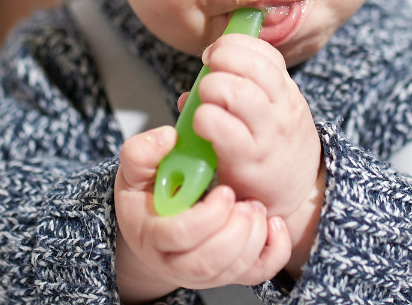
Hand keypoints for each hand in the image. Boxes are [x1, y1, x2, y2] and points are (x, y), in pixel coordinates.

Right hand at [113, 126, 290, 301]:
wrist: (156, 220)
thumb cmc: (149, 192)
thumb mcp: (137, 168)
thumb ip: (143, 151)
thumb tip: (168, 138)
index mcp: (152, 235)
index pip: (178, 237)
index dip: (206, 217)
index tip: (225, 191)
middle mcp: (175, 262)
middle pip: (206, 263)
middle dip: (233, 233)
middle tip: (245, 203)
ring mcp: (203, 272)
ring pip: (232, 271)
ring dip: (252, 239)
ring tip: (256, 208)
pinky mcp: (228, 271)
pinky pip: (257, 273)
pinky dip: (274, 253)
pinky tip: (273, 224)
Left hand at [183, 34, 321, 218]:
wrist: (299, 197)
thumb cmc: (275, 151)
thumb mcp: (271, 115)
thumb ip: (237, 95)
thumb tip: (192, 92)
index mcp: (286, 93)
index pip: (265, 53)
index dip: (234, 45)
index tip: (214, 55)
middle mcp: (281, 109)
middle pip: (251, 64)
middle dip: (220, 60)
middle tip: (208, 76)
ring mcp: (268, 134)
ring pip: (237, 91)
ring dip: (211, 88)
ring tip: (206, 102)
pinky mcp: (250, 159)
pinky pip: (223, 127)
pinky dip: (205, 118)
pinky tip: (202, 125)